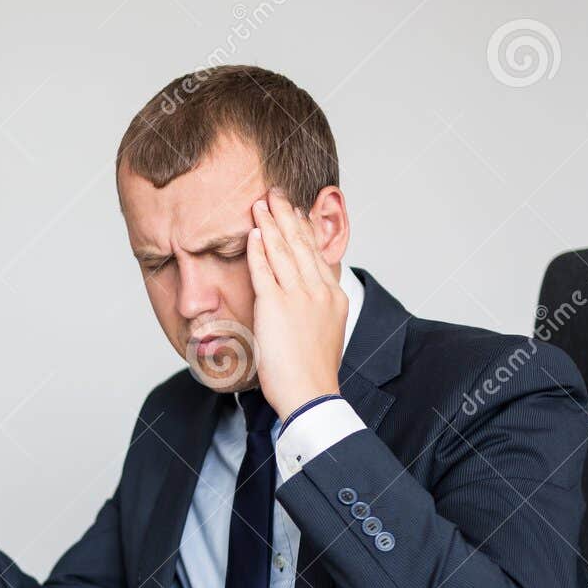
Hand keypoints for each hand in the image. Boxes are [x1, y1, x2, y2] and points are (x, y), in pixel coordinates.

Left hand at [246, 187, 349, 418]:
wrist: (312, 393)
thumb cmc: (314, 374)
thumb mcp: (324, 335)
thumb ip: (315, 314)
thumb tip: (305, 310)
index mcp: (333, 297)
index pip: (316, 254)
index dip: (304, 230)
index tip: (296, 212)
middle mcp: (319, 291)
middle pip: (301, 244)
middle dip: (287, 215)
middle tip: (276, 193)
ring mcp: (299, 297)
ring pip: (283, 251)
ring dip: (270, 223)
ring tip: (260, 203)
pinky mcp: (276, 306)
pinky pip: (264, 270)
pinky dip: (258, 249)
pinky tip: (253, 232)